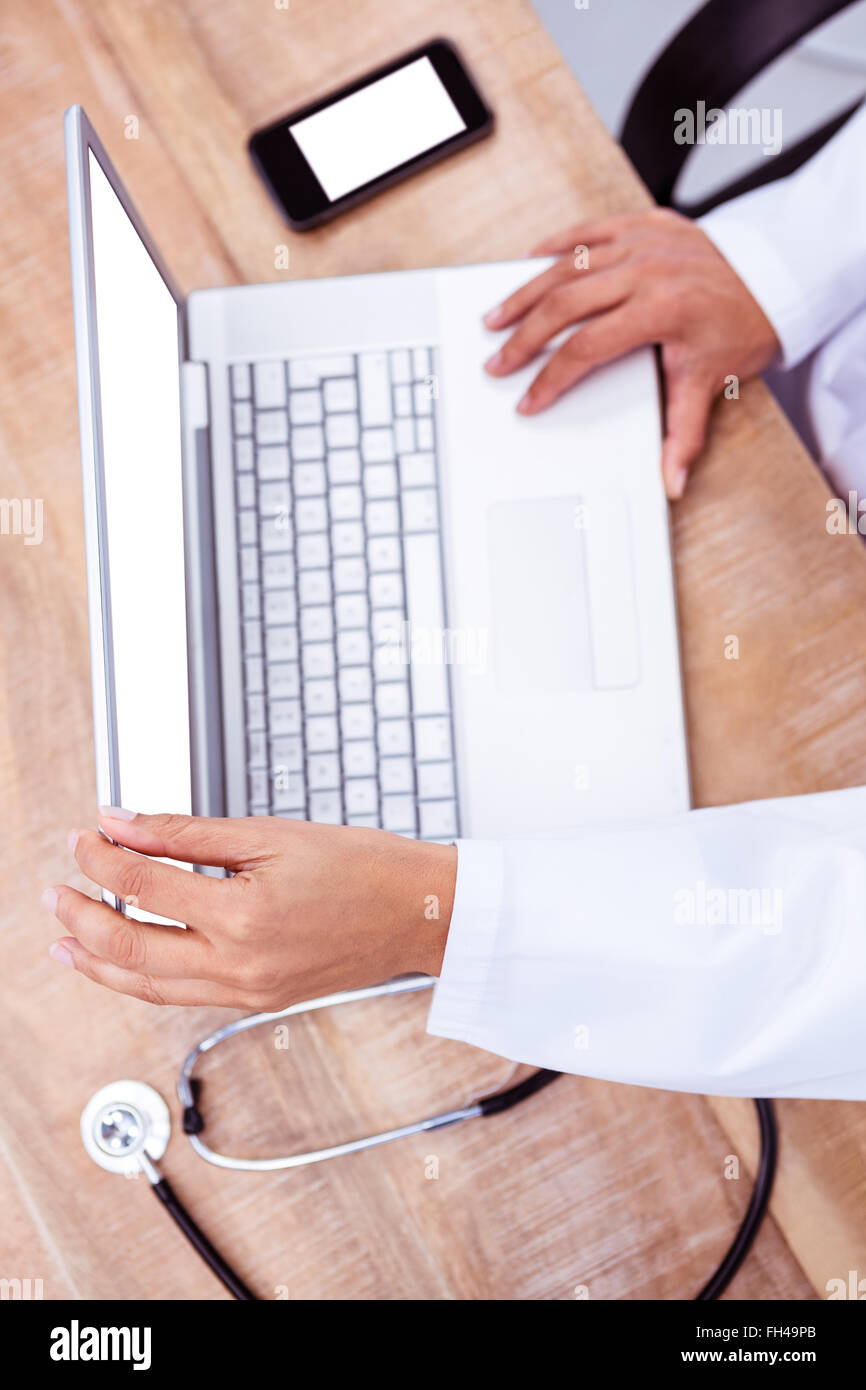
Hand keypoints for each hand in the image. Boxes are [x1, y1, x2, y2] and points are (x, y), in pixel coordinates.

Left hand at [43, 809, 455, 1009]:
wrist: (421, 913)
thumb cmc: (363, 867)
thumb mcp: (271, 834)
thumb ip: (187, 832)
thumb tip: (123, 823)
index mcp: (244, 915)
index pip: (144, 885)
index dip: (102, 857)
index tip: (83, 835)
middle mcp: (242, 964)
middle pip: (130, 947)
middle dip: (81, 918)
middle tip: (54, 891)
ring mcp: (249, 991)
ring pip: (150, 985)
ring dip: (99, 961)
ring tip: (64, 940)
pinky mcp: (259, 1001)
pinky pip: (182, 997)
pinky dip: (142, 980)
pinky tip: (124, 962)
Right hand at [483, 209, 779, 498]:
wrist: (774, 275)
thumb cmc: (742, 324)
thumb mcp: (711, 381)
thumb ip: (684, 434)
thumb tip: (672, 482)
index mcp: (659, 310)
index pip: (586, 349)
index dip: (551, 378)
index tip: (529, 399)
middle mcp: (645, 271)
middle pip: (564, 306)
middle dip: (523, 339)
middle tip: (496, 362)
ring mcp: (641, 242)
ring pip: (567, 266)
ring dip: (526, 293)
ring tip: (496, 317)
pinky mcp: (643, 223)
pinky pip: (588, 231)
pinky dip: (555, 247)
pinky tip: (528, 262)